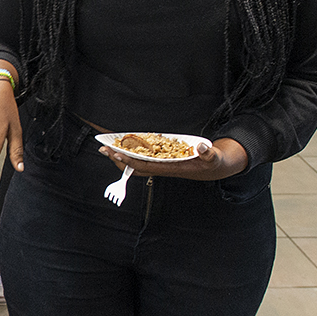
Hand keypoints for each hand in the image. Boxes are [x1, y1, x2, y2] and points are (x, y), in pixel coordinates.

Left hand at [99, 136, 248, 181]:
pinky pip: (142, 159)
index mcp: (171, 168)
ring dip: (121, 157)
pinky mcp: (161, 161)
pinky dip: (131, 153)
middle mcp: (162, 168)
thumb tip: (201, 147)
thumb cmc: (212, 162)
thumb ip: (208, 153)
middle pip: (135, 166)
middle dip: (118, 159)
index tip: (116, 153)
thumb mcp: (214, 157)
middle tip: (102, 148)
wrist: (214, 168)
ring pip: (136, 164)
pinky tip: (122, 147)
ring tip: (106, 148)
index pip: (145, 166)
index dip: (129, 161)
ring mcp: (160, 165)